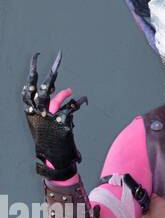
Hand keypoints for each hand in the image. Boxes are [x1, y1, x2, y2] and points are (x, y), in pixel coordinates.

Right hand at [22, 52, 86, 179]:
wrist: (54, 160)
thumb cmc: (49, 141)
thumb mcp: (43, 124)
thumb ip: (49, 106)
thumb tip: (59, 89)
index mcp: (30, 111)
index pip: (28, 89)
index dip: (32, 73)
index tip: (35, 57)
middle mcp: (38, 113)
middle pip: (41, 88)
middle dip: (50, 72)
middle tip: (58, 58)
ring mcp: (50, 118)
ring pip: (55, 98)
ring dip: (64, 92)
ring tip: (70, 89)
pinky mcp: (63, 123)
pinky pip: (72, 108)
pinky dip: (79, 102)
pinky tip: (83, 100)